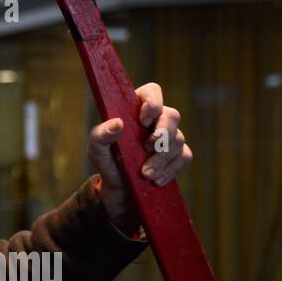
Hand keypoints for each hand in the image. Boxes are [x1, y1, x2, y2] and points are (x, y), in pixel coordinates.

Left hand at [86, 82, 192, 232]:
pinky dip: (171, 169)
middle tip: (147, 148)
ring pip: (178, 139)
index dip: (153, 102)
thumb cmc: (107, 160)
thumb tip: (117, 123)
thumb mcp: (97, 149)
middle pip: (172, 115)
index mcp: (136, 109)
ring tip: (145, 173)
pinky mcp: (178, 155)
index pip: (152, 92)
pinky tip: (156, 180)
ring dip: (161, 158)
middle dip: (162, 132)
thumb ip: (101, 135)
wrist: (118, 188)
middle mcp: (156, 120)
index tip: (142, 121)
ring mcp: (170, 137)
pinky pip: (185, 157)